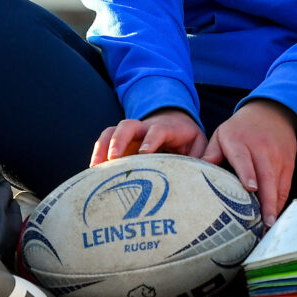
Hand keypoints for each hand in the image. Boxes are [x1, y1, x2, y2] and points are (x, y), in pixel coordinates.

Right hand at [90, 108, 207, 166]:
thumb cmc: (187, 139)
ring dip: (102, 148)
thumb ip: (200, 157)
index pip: (158, 130)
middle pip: (128, 126)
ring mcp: (130, 134)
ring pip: (111, 132)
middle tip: (113, 160)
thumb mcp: (198, 145)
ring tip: (95, 169)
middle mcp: (144, 128)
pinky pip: (104, 142)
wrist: (174, 120)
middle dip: (119, 141)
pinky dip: (97, 154)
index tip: (144, 153)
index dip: (150, 140)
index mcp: (167, 128)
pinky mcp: (120, 141)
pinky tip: (93, 173)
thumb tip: (203, 175)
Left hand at [202, 100, 296, 226]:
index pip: (243, 158)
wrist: (271, 113)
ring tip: (267, 228)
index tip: (250, 188)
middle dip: (267, 201)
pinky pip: (285, 186)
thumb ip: (211, 153)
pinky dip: (280, 202)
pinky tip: (273, 216)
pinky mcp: (288, 164)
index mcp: (239, 142)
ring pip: (278, 185)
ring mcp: (277, 158)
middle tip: (264, 223)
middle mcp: (261, 150)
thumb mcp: (221, 134)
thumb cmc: (240, 128)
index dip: (247, 173)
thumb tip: (200, 173)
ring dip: (274, 207)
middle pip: (266, 176)